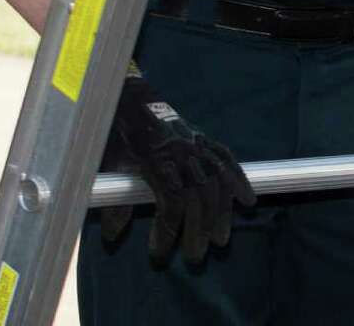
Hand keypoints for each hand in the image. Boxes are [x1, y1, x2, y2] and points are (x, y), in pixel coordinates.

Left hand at [99, 69, 254, 264]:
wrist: (127, 97)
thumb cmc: (114, 133)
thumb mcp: (106, 166)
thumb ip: (111, 201)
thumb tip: (114, 235)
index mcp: (156, 159)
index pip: (171, 201)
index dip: (168, 230)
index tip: (159, 253)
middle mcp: (181, 152)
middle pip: (199, 196)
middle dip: (199, 229)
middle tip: (195, 256)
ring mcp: (195, 144)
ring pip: (218, 181)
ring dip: (222, 212)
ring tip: (221, 239)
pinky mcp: (202, 139)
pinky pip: (227, 158)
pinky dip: (238, 180)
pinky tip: (247, 200)